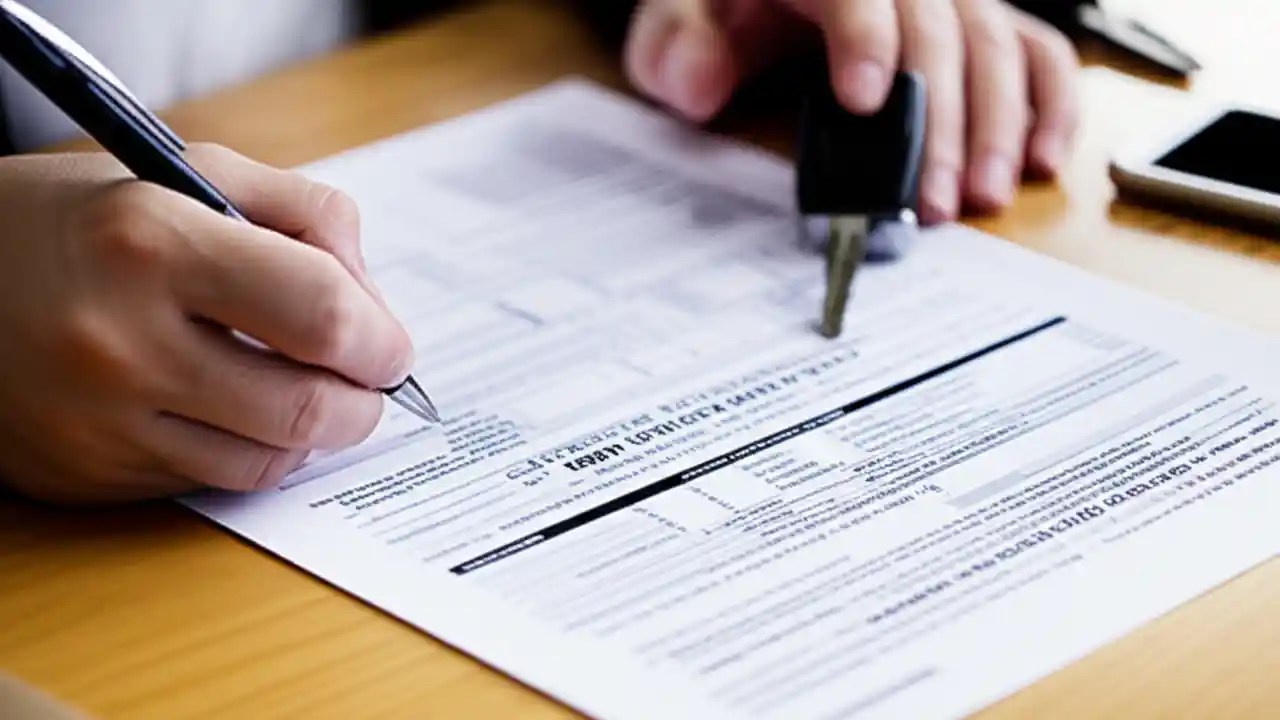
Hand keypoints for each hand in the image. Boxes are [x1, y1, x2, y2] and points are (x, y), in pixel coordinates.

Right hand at [0, 145, 412, 502]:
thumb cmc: (82, 217)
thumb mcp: (188, 172)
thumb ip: (303, 214)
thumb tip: (372, 302)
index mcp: (151, 243)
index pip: (321, 315)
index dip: (381, 338)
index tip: (388, 344)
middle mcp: (120, 342)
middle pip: (308, 407)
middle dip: (364, 399)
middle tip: (366, 378)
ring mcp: (97, 421)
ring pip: (269, 461)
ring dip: (314, 432)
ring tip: (306, 390)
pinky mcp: (85, 475)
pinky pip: (211, 483)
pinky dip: (250, 452)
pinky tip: (241, 413)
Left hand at [625, 0, 1079, 223]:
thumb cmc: (730, 9)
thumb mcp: (682, 22)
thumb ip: (675, 50)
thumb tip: (695, 86)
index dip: (864, 39)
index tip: (862, 101)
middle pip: (937, 28)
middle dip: (937, 120)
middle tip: (929, 201)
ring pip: (997, 43)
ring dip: (997, 125)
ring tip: (982, 196)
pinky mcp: (983, 24)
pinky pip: (1038, 50)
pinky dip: (1053, 102)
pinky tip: (1045, 159)